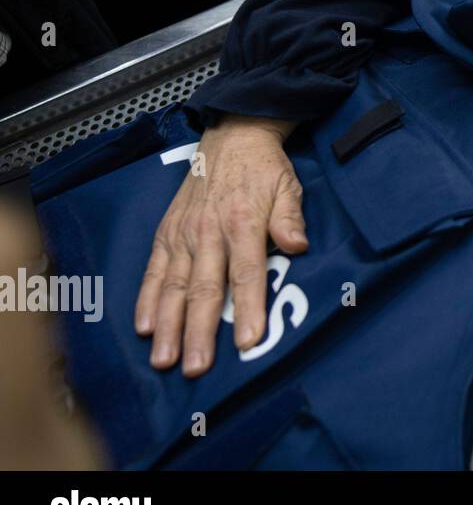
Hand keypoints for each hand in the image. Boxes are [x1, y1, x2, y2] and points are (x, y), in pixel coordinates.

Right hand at [135, 115, 305, 377]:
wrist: (232, 136)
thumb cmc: (264, 168)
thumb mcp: (289, 186)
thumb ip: (291, 218)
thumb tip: (299, 245)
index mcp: (243, 222)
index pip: (248, 273)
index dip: (250, 308)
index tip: (250, 341)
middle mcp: (208, 232)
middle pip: (204, 289)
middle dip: (199, 331)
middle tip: (195, 367)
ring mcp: (183, 234)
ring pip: (173, 286)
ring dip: (167, 325)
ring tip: (163, 359)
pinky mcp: (167, 233)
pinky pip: (154, 270)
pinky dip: (146, 299)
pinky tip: (142, 326)